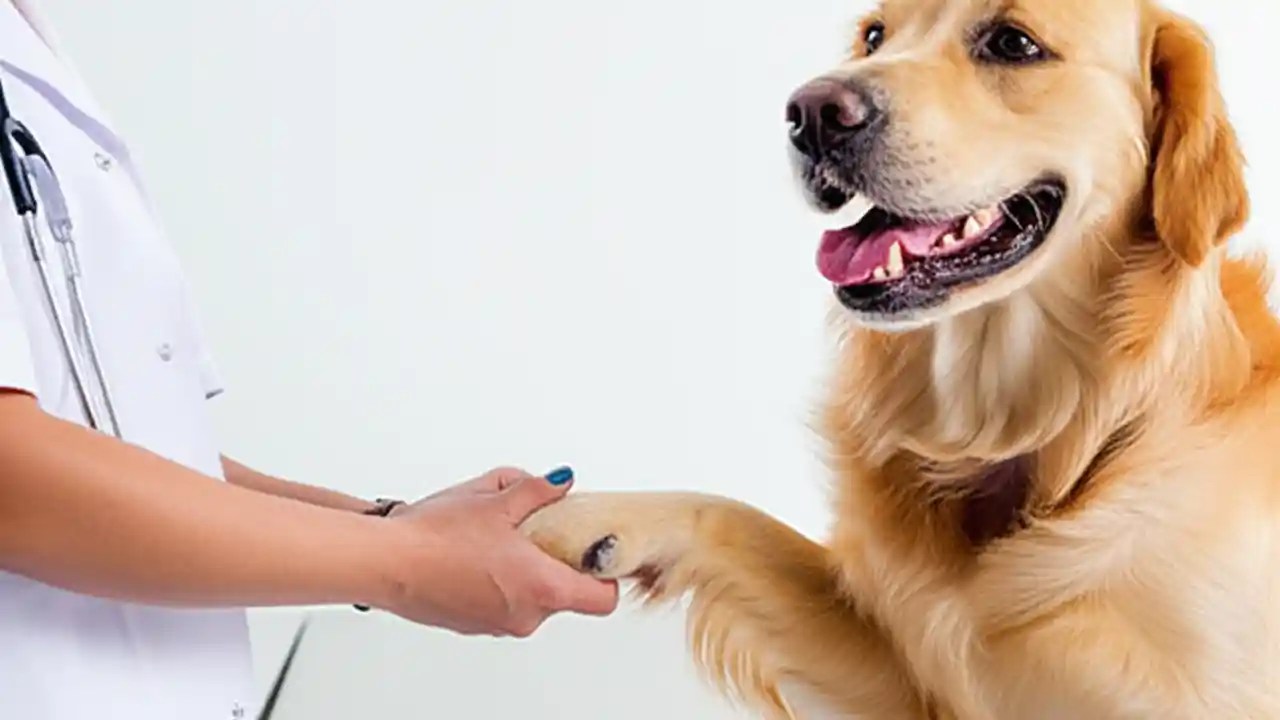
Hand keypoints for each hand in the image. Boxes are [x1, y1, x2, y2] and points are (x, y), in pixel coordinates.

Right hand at [377, 467, 618, 636]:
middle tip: (537, 529)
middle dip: (556, 560)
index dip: (606, 574)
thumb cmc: (436, 536)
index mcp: (542, 587)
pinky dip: (498, 581)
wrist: (385, 561)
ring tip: (496, 536)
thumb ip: (538, 489)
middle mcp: (525, 615)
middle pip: (565, 594)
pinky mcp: (472, 624)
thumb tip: (560, 483)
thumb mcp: (497, 498)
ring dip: (524, 569)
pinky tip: (474, 553)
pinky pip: (501, 603)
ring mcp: (497, 624)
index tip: (595, 550)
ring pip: (530, 598)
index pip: (603, 598)